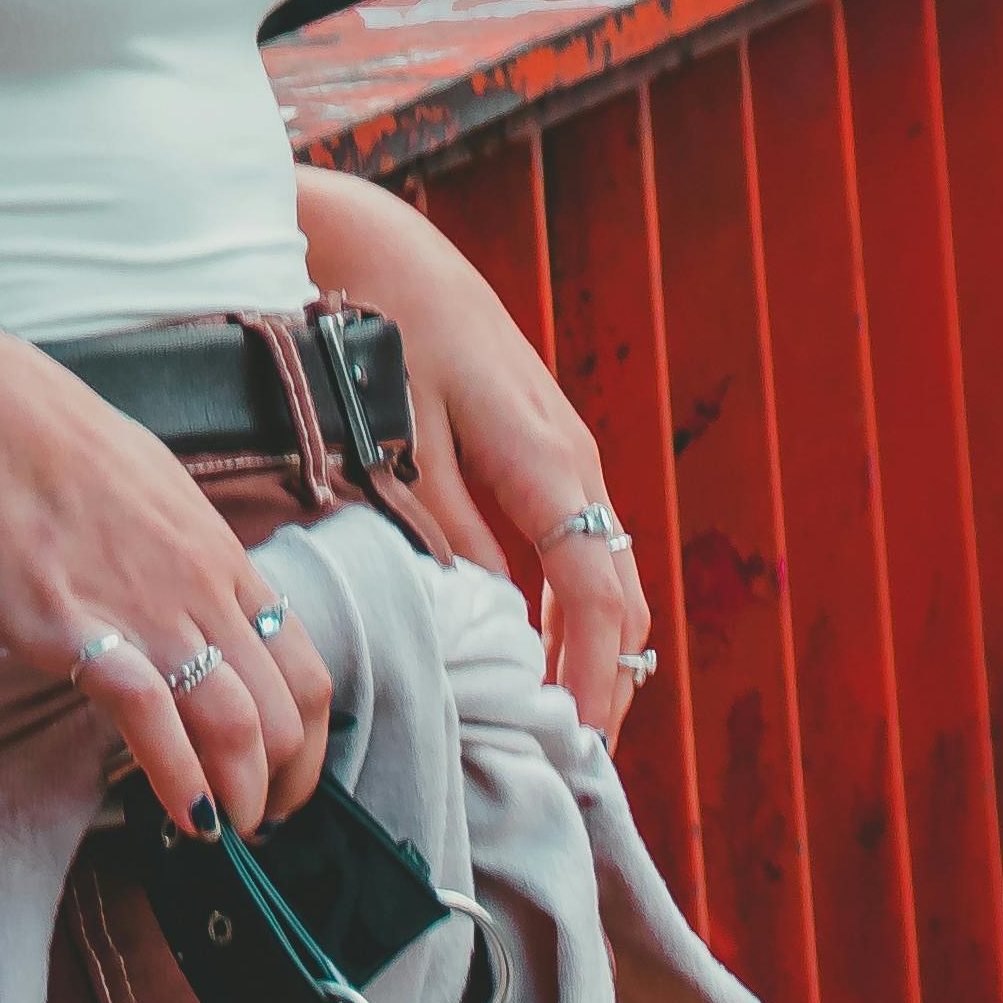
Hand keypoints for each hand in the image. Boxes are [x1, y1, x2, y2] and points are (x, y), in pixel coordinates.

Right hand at [0, 279, 334, 835]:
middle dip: (282, 784)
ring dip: (241, 794)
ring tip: (223, 828)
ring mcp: (145, 612)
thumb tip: (194, 603)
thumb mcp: (151, 491)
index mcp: (221, 557)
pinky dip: (178, 779)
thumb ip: (183, 556)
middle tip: (257, 820)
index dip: (307, 740)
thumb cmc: (52, 446)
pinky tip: (181, 813)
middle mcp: (201, 590)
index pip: (304, 666)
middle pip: (284, 709)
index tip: (285, 775)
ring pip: (238, 723)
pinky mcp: (81, 632)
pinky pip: (153, 721)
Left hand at [292, 171, 656, 736]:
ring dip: (596, 646)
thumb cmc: (383, 335)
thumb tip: (481, 613)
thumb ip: (446, 528)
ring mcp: (569, 453)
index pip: (594, 594)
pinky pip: (584, 545)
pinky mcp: (548, 449)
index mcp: (546, 462)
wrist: (386, 245)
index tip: (577, 740)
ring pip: (609, 572)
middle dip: (607, 677)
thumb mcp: (401, 439)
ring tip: (565, 719)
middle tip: (575, 757)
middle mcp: (574, 462)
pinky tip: (541, 644)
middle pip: (619, 594)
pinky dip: (577, 605)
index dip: (591, 673)